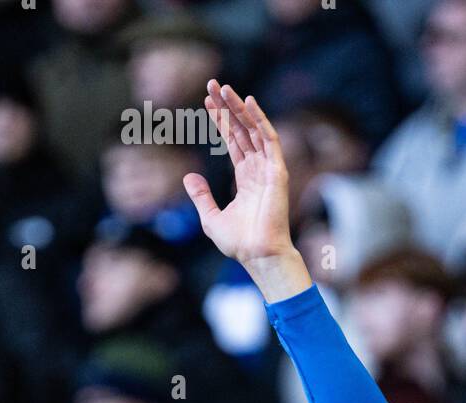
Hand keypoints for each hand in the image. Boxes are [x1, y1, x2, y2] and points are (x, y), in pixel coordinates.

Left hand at [183, 81, 311, 301]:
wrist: (257, 254)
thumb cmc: (238, 242)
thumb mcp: (210, 218)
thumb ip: (201, 196)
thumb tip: (188, 177)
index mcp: (245, 177)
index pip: (232, 141)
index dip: (220, 121)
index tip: (207, 103)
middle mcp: (258, 168)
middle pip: (242, 129)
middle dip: (227, 107)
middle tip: (214, 85)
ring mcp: (268, 167)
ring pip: (253, 128)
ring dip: (239, 107)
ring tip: (225, 88)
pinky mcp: (277, 170)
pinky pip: (268, 138)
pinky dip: (259, 119)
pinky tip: (247, 103)